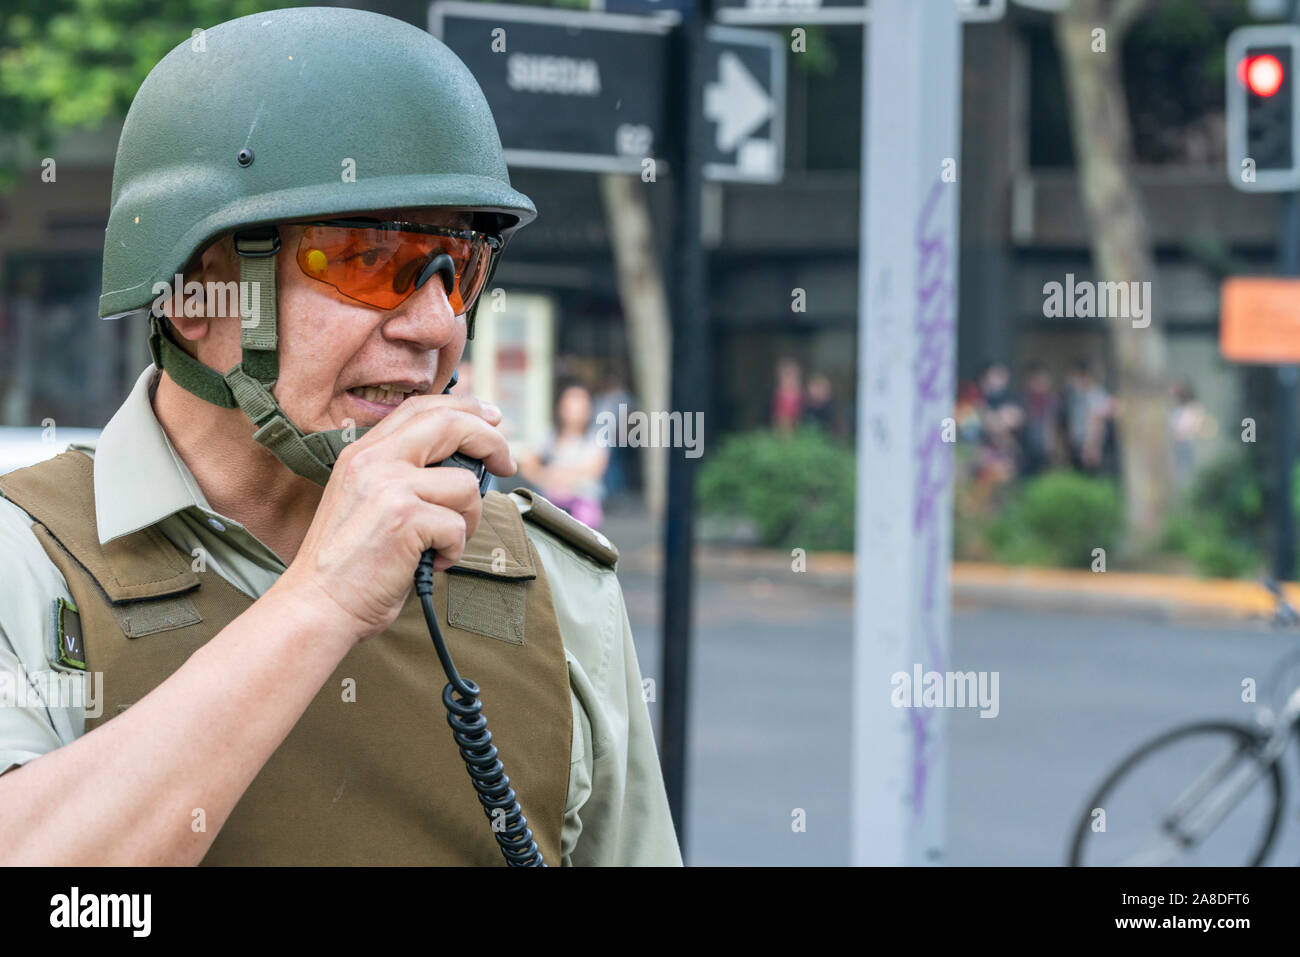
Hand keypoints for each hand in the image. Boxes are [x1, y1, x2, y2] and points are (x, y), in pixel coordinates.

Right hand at [275, 394, 516, 642]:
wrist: (317, 604)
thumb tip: (465, 464)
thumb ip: (402, 475)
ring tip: (443, 544)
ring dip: (469, 520)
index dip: (465, 408)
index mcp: (363, 453)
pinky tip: (429, 562)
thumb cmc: (348, 564)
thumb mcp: (366, 500)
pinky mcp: (405, 518)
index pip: (421, 408)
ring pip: (465, 485)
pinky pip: (458, 526)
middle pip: (451, 424)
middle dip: (491, 440)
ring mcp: (389, 487)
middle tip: (507, 463)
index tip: (492, 420)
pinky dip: (454, 551)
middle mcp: (374, 461)